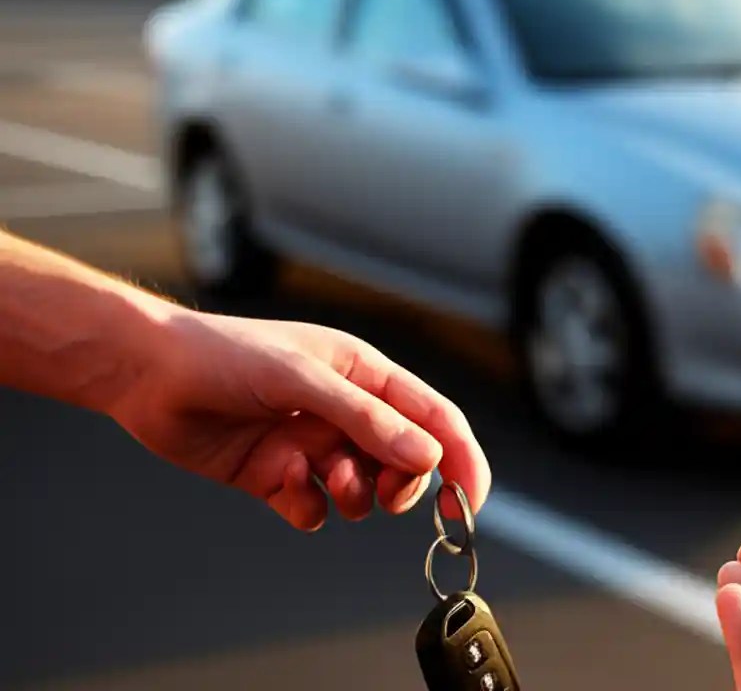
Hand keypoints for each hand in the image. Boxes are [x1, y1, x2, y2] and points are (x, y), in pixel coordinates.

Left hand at [106, 308, 489, 531]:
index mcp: (366, 376)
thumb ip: (368, 420)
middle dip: (402, 483)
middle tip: (386, 493)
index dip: (461, 459)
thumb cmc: (226, 355)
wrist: (148, 374)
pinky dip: (306, 505)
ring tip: (321, 476)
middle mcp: (346, 412)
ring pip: (363, 489)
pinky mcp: (278, 476)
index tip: (469, 500)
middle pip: (406, 462)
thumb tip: (427, 458)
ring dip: (352, 493)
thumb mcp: (304, 379)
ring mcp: (313, 445)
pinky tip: (282, 483)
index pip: (434, 419)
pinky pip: (314, 509)